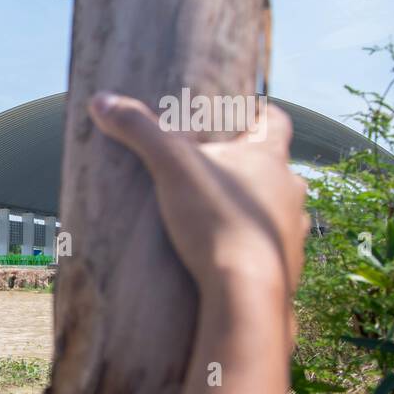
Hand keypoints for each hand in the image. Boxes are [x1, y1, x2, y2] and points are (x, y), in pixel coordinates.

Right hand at [87, 91, 307, 393]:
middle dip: (248, 165)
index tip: (240, 113)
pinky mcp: (287, 266)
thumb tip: (101, 99)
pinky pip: (273, 248)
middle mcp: (290, 190)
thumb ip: (138, 130)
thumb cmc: (215, 221)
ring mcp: (293, 230)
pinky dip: (254, 246)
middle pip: (275, 166)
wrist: (245, 293)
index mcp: (270, 159)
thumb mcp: (169, 167)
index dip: (259, 113)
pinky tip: (229, 255)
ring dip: (254, 207)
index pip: (276, 121)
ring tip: (218, 214)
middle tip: (214, 168)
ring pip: (277, 208)